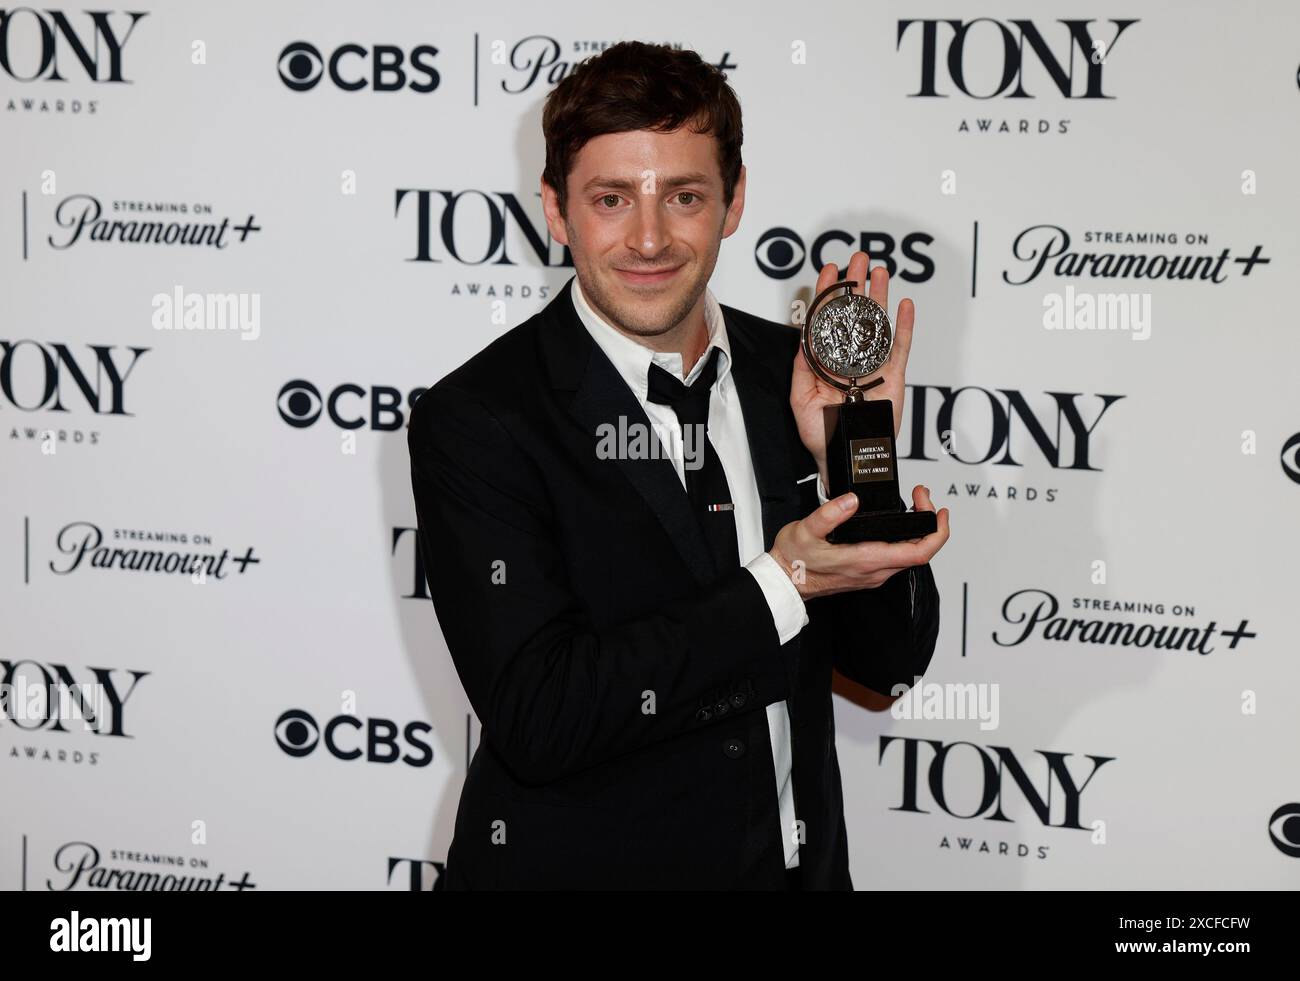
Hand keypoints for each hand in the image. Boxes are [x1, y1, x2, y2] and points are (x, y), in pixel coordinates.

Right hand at [768, 484, 948, 599]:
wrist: (785, 581)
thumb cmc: (794, 560)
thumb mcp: (806, 530)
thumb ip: (829, 514)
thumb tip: (851, 500)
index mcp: (866, 560)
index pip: (919, 552)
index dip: (937, 532)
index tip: (937, 511)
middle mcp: (875, 571)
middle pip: (921, 553)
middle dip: (930, 524)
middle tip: (922, 497)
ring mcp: (873, 574)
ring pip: (910, 556)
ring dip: (919, 532)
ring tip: (915, 505)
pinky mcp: (868, 573)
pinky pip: (898, 558)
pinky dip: (906, 539)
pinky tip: (899, 523)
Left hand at [791, 251, 916, 487]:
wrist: (842, 458)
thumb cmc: (819, 434)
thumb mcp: (800, 399)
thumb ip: (803, 367)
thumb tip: (804, 337)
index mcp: (826, 361)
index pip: (827, 320)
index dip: (828, 295)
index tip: (829, 270)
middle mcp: (850, 359)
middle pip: (854, 315)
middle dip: (856, 286)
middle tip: (859, 258)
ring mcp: (873, 367)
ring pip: (878, 325)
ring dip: (880, 297)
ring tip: (881, 271)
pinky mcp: (893, 378)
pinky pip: (899, 348)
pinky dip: (903, 327)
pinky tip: (905, 305)